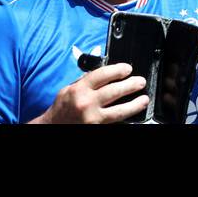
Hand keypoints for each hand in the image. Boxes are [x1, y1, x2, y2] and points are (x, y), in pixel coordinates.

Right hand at [34, 62, 148, 123]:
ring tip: (144, 99)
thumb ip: (85, 81)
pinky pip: (114, 122)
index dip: (117, 70)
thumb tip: (105, 73)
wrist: (53, 127)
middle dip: (130, 85)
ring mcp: (92, 118)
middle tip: (140, 82)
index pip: (102, 75)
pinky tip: (132, 113)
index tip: (127, 68)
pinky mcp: (97, 128)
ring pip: (119, 111)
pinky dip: (125, 117)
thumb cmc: (62, 107)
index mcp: (79, 90)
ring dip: (134, 104)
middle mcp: (86, 103)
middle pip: (114, 91)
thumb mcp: (69, 89)